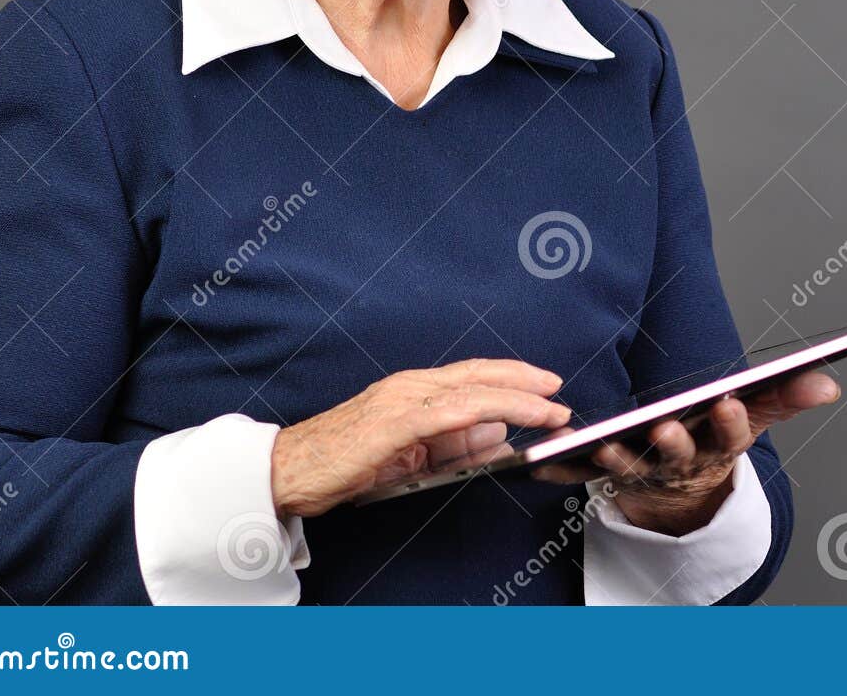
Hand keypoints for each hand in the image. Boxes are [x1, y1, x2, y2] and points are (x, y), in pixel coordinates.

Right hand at [271, 359, 569, 517]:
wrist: (288, 472)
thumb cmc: (341, 464)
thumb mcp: (408, 455)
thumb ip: (450, 443)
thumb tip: (494, 433)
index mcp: (412, 390)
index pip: (472, 375)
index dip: (512, 376)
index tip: (544, 384)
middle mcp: (410, 386)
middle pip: (480, 374)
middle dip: (525, 380)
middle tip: (558, 390)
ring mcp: (402, 400)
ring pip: (474, 390)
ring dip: (519, 399)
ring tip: (550, 410)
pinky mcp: (395, 422)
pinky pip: (453, 413)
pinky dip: (489, 412)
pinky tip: (511, 419)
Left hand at [532, 369, 839, 534]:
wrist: (681, 494)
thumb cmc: (715, 439)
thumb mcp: (755, 417)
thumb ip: (787, 396)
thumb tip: (830, 382)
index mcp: (719, 447)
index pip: (731, 436)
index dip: (730, 421)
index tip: (727, 401)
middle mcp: (683, 463)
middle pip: (679, 455)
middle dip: (671, 442)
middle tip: (663, 426)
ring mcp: (646, 473)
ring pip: (632, 467)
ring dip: (618, 457)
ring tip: (603, 442)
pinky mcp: (610, 476)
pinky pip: (583, 476)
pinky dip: (562, 470)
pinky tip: (540, 464)